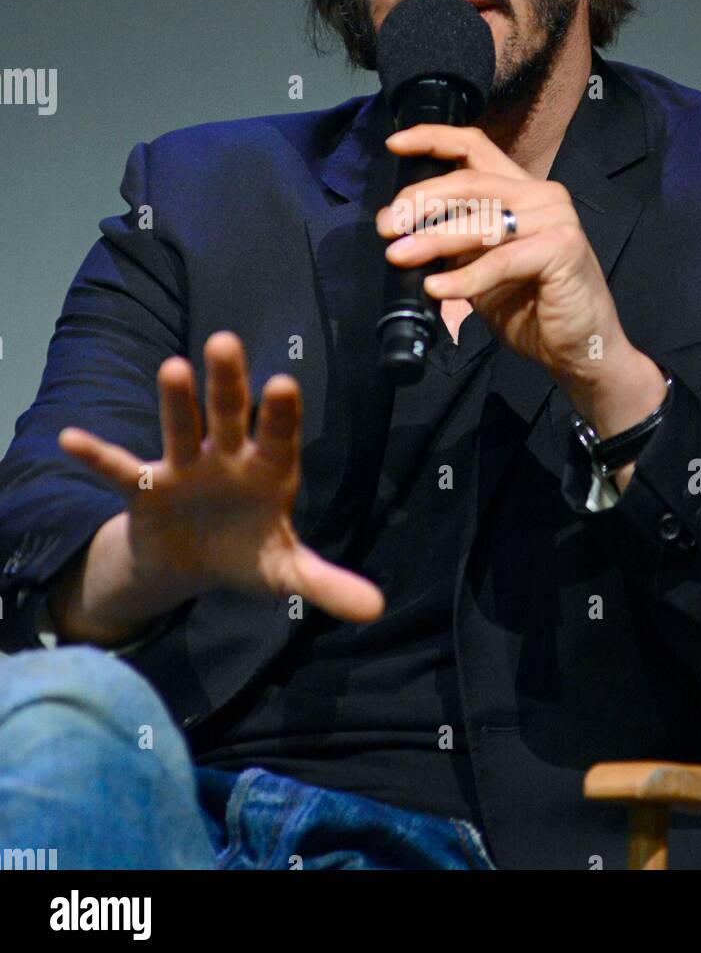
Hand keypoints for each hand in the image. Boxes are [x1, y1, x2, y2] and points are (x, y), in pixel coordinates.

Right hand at [57, 331, 384, 621]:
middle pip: (229, 414)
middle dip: (228, 383)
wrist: (194, 562)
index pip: (278, 436)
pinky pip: (119, 468)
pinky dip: (96, 455)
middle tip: (225, 342)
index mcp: (268, 469)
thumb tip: (377, 610)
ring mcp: (185, 466)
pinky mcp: (147, 485)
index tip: (284, 383)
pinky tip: (71, 439)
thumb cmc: (248, 552)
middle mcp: (227, 456)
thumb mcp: (286, 572)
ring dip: (175, 401)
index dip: (280, 413)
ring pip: (180, 427)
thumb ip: (327, 583)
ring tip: (173, 368)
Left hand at [376, 122, 635, 391]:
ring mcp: (555, 218)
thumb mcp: (480, 270)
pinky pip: (501, 260)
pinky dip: (465, 277)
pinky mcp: (563, 248)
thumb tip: (401, 236)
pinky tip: (438, 289)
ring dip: (433, 239)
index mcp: (520, 191)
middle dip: (421, 200)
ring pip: (481, 220)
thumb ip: (454, 246)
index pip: (476, 147)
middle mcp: (540, 195)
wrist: (580, 348)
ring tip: (399, 256)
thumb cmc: (532, 308)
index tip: (394, 144)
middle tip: (388, 225)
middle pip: (469, 181)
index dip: (433, 140)